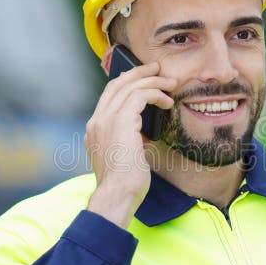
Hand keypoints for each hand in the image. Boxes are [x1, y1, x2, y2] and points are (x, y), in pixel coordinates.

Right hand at [85, 61, 175, 228]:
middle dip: (139, 73)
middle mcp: (97, 121)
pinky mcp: (121, 122)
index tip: (143, 79)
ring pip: (130, 87)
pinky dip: (156, 94)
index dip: (126, 83)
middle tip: (157, 68)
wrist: (117, 196)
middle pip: (117, 84)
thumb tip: (143, 136)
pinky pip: (140, 96)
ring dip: (153, 82)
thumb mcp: (125, 157)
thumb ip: (128, 142)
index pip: (109, 96)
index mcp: (95, 129)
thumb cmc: (124, 184)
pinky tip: (167, 102)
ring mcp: (106, 120)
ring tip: (170, 84)